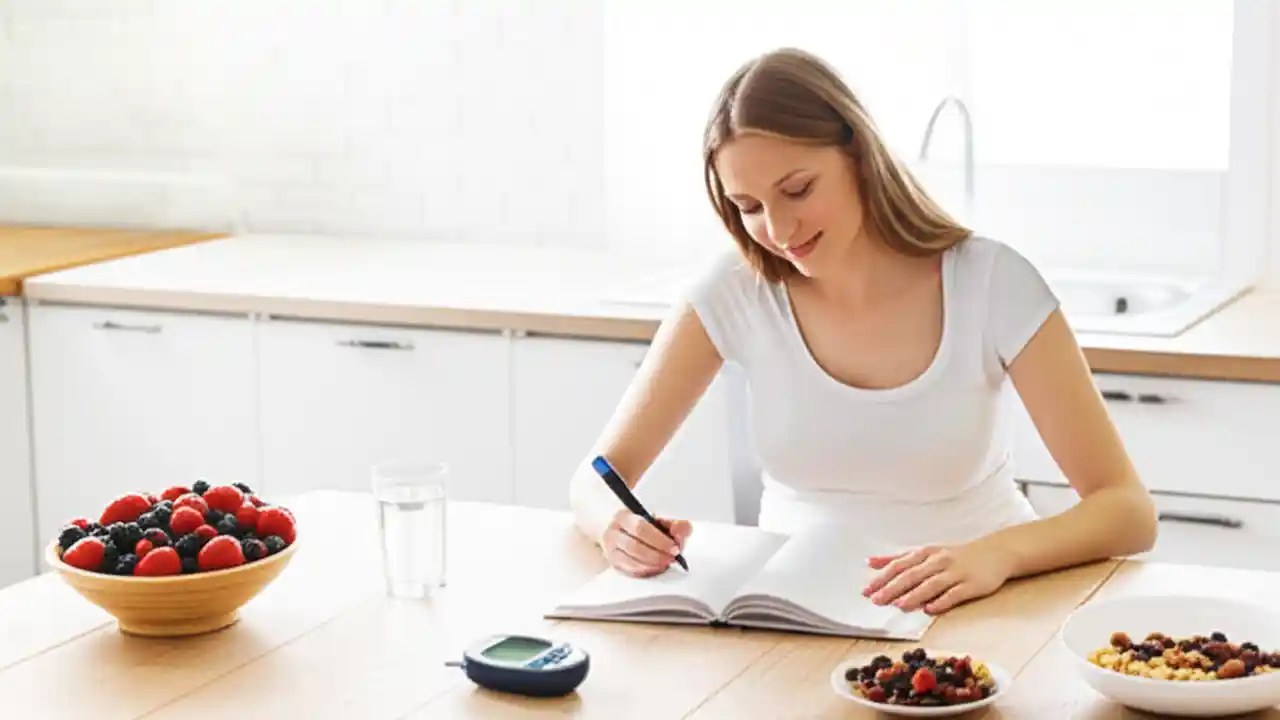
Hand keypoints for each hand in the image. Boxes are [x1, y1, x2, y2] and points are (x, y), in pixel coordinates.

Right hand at [601, 509, 691, 576]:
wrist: (631, 537)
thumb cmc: (648, 530)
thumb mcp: (664, 524)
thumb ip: (677, 525)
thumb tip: (680, 529)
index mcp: (625, 516)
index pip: (640, 528)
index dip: (659, 540)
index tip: (674, 548)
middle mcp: (613, 532)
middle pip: (634, 546)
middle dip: (656, 555)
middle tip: (670, 558)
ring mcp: (611, 550)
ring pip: (631, 562)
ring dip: (652, 565)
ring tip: (665, 563)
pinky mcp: (614, 565)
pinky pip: (629, 572)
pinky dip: (645, 571)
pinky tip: (655, 568)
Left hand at [861, 541, 1015, 614]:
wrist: (994, 553)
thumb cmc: (955, 555)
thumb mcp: (926, 552)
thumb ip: (899, 558)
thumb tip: (870, 563)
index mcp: (925, 554)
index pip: (899, 565)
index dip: (882, 578)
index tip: (866, 591)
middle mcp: (938, 561)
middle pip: (912, 575)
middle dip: (893, 588)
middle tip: (876, 601)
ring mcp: (956, 572)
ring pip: (932, 584)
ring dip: (915, 595)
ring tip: (900, 605)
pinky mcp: (972, 584)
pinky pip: (955, 594)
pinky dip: (942, 601)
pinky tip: (930, 609)